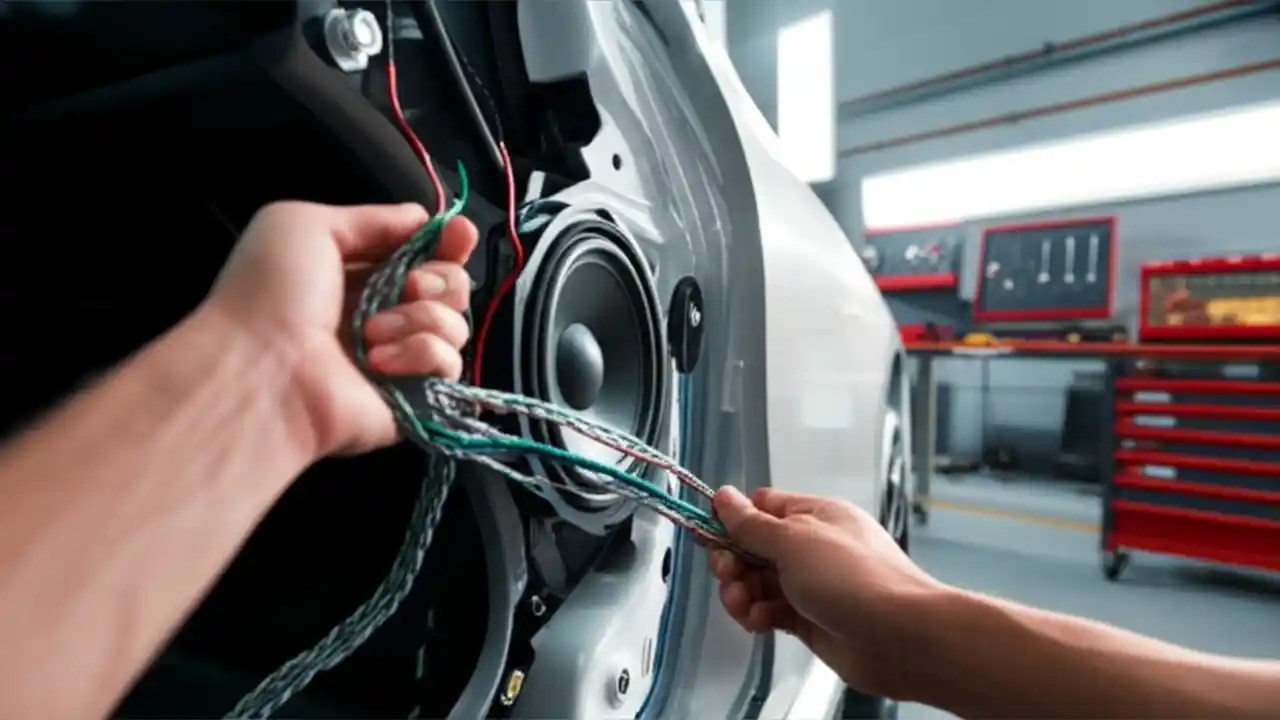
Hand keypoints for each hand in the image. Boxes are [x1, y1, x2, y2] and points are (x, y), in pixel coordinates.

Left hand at [205, 201, 476, 456]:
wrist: (261, 371)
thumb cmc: (273, 293)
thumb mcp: (305, 225)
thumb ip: (371, 218)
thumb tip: (425, 221)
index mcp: (359, 272)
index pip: (425, 253)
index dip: (449, 241)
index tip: (458, 234)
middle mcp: (384, 313)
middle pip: (451, 286)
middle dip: (441, 277)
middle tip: (409, 285)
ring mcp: (401, 358)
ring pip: (455, 325)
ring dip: (421, 318)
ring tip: (372, 332)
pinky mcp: (414, 398)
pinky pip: (448, 367)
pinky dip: (420, 355)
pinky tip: (379, 362)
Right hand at [708, 486, 943, 698]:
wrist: (901, 636)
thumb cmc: (857, 577)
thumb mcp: (794, 539)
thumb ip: (752, 523)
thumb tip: (724, 496)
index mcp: (815, 515)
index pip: (762, 507)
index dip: (732, 519)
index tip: (709, 533)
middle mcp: (813, 547)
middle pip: (754, 548)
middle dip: (732, 562)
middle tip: (728, 575)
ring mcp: (812, 585)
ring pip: (759, 583)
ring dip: (741, 593)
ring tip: (744, 605)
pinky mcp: (810, 619)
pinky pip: (771, 612)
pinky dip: (758, 616)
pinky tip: (761, 622)